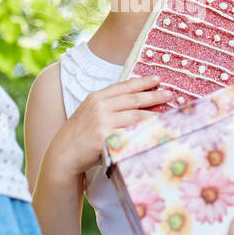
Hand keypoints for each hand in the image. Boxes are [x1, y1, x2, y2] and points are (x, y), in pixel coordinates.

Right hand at [53, 75, 169, 175]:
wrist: (63, 154)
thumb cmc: (80, 135)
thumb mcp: (90, 113)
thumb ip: (108, 106)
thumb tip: (136, 102)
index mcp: (96, 97)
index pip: (124, 86)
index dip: (142, 82)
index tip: (158, 79)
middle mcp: (99, 106)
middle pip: (133, 100)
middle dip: (154, 96)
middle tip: (170, 94)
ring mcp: (102, 122)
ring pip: (136, 116)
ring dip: (154, 116)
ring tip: (169, 114)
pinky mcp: (105, 137)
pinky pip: (131, 134)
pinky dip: (145, 132)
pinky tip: (156, 132)